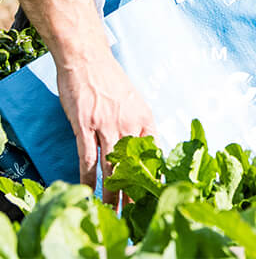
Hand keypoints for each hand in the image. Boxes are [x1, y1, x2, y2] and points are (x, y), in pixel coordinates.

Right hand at [57, 50, 154, 203]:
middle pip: (133, 165)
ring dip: (111, 192)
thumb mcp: (133, 100)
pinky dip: (87, 178)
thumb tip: (141, 145)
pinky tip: (88, 192)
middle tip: (134, 213)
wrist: (88, 58)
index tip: (153, 193)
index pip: (153, 151)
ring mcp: (106, 124)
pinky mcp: (85, 125)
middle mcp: (129, 122)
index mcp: (144, 116)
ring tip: (112, 212)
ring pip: (111, 166)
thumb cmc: (110, 79)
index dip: (152, 175)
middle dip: (133, 191)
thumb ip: (136, 122)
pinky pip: (87, 158)